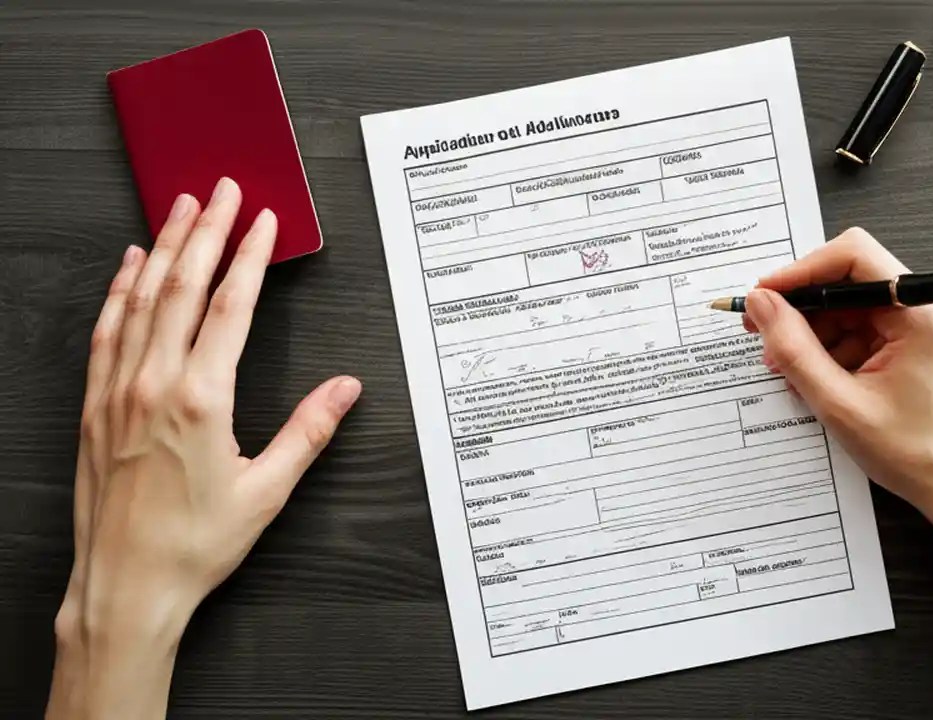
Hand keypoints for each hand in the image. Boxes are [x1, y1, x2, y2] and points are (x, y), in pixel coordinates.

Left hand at [47, 178, 360, 719]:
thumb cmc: (195, 544)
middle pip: (182, 287)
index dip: (249, 256)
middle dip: (205, 231)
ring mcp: (117, 391)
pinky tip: (127, 267)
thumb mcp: (267, 491)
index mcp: (201, 399)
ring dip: (162, 248)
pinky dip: (117, 291)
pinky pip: (105, 331)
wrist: (124, 585)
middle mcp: (154, 384)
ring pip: (140, 299)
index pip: (230, 307)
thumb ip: (309, 432)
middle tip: (221, 189)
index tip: (262, 220)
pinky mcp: (93, 406)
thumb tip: (347, 389)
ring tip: (180, 208)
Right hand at [744, 228, 932, 599]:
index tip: (765, 295)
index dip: (801, 270)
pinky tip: (818, 379)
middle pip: (850, 280)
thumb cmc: (922, 454)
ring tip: (790, 371)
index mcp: (922, 310)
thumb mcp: (841, 404)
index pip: (852, 255)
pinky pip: (869, 330)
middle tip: (765, 335)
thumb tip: (762, 304)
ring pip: (854, 307)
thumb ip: (795, 349)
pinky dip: (837, 350)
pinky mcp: (923, 344)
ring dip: (817, 334)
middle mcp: (931, 306)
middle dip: (803, 308)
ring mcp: (929, 324)